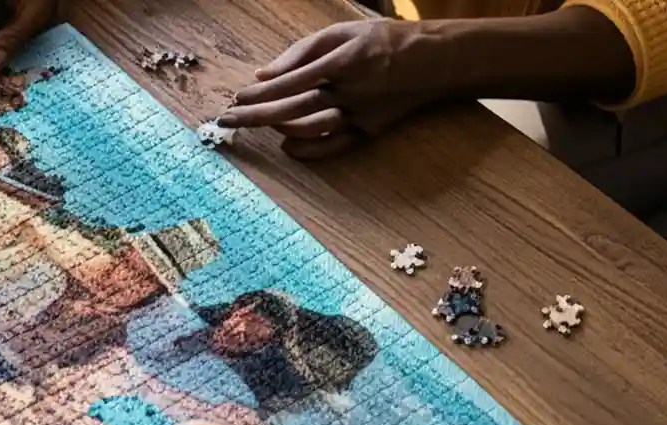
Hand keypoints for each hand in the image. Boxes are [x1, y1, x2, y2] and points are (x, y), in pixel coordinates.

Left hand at [220, 20, 445, 158]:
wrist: (438, 62)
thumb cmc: (385, 41)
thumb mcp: (344, 32)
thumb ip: (302, 51)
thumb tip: (263, 72)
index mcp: (343, 61)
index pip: (289, 81)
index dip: (259, 92)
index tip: (236, 98)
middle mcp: (351, 90)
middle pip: (292, 109)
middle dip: (255, 116)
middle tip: (228, 121)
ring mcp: (361, 115)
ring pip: (310, 130)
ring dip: (279, 129)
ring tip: (260, 122)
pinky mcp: (370, 132)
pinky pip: (332, 148)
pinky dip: (307, 150)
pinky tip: (287, 146)